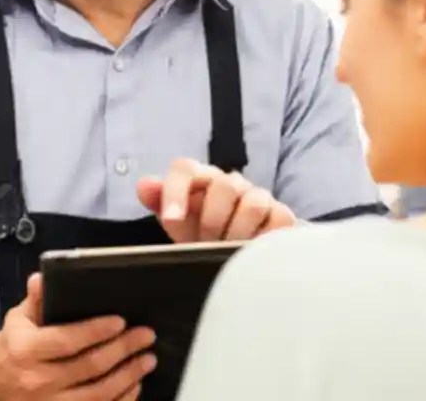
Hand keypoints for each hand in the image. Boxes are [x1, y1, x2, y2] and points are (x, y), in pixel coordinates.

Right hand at [0, 274, 155, 400]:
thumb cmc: (14, 346)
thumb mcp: (19, 318)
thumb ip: (36, 299)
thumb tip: (43, 278)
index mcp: (26, 351)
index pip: (67, 340)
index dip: (96, 331)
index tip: (120, 321)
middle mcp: (37, 381)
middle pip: (89, 367)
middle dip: (123, 350)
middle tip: (145, 336)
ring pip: (97, 395)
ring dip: (128, 376)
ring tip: (147, 359)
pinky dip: (120, 400)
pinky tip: (134, 385)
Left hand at [137, 157, 295, 242]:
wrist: (244, 256)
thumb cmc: (208, 237)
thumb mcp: (182, 226)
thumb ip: (162, 204)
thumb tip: (144, 185)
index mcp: (201, 181)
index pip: (185, 169)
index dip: (176, 191)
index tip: (170, 219)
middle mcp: (230, 184)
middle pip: (223, 185)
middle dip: (212, 221)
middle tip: (207, 242)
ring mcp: (259, 196)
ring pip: (252, 203)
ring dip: (238, 233)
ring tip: (230, 250)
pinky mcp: (282, 215)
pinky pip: (278, 219)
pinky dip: (263, 238)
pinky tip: (252, 250)